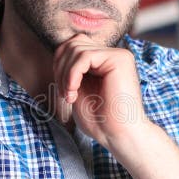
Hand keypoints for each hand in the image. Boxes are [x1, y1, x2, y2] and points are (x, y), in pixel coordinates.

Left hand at [52, 34, 148, 148]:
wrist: (119, 136)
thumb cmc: (101, 120)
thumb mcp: (79, 89)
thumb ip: (72, 69)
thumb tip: (59, 50)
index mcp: (105, 62)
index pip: (74, 46)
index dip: (60, 65)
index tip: (61, 90)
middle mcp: (114, 54)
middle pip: (73, 43)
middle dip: (60, 68)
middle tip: (64, 93)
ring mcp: (118, 55)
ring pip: (76, 48)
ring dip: (65, 74)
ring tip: (69, 96)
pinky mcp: (120, 59)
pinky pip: (84, 56)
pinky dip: (72, 75)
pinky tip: (74, 93)